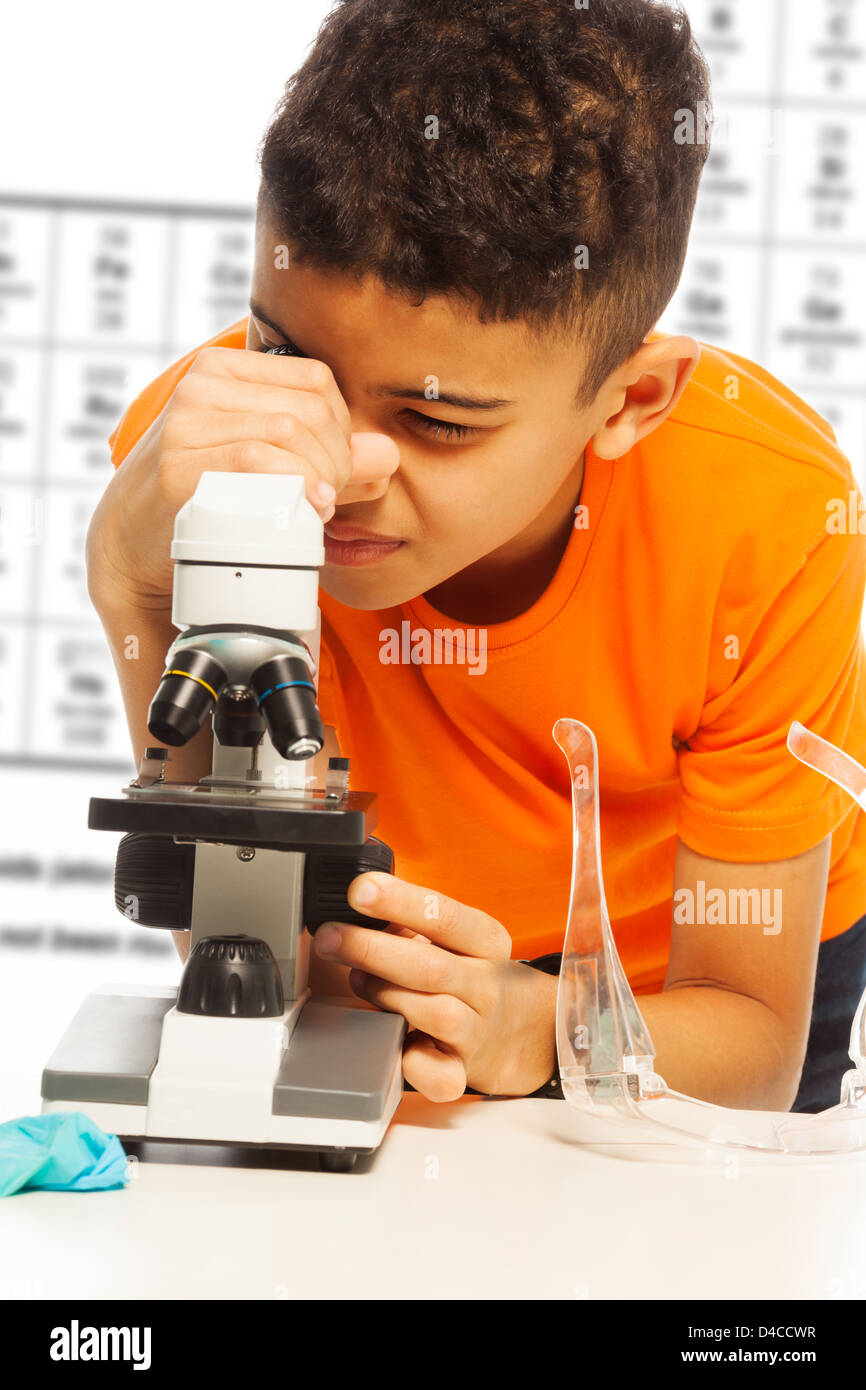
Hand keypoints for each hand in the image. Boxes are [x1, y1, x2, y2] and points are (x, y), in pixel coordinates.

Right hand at [87, 345, 399, 609]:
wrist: (134, 542)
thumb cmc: (208, 500)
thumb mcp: (271, 469)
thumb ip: (331, 460)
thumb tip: (387, 454)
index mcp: (226, 370)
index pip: (317, 380)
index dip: (343, 429)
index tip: (337, 472)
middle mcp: (202, 385)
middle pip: (309, 409)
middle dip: (337, 461)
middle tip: (329, 499)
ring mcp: (186, 421)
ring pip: (289, 432)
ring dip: (319, 480)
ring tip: (314, 510)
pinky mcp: (178, 464)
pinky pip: (256, 460)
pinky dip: (292, 489)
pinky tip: (299, 514)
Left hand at [313, 872, 557, 1100]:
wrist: (509, 1028)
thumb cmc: (461, 972)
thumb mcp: (450, 938)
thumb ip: (408, 922)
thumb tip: (356, 906)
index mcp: (485, 941)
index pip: (444, 916)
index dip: (399, 902)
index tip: (359, 890)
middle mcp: (485, 984)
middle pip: (431, 966)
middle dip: (372, 949)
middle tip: (330, 937)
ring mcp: (476, 1029)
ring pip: (435, 1013)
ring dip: (387, 995)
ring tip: (357, 980)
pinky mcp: (460, 1070)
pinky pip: (440, 1075)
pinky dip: (412, 1062)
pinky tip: (390, 1043)